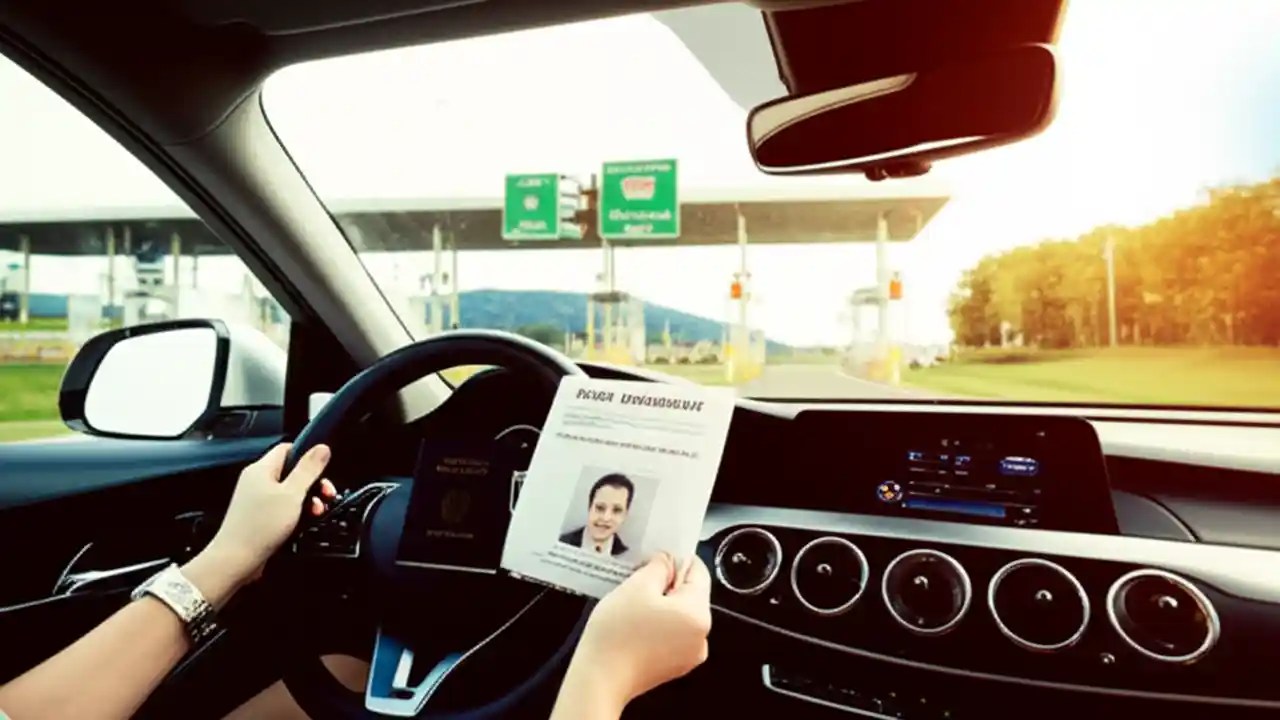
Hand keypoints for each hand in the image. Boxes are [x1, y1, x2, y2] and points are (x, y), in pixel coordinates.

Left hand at [183, 443, 335, 606]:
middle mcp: (257, 482)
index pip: (288, 448)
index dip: (308, 456)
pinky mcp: (260, 517)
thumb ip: (308, 469)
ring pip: (290, 492)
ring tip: (316, 512)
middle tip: (325, 494)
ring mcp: (257, 500)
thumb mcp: (292, 494)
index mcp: (261, 469)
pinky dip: (297, 513)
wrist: (236, 560)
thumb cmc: (258, 528)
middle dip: (313, 483)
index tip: (323, 468)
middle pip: (293, 472)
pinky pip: (284, 508)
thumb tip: (321, 448)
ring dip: (308, 500)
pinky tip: (303, 522)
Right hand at [570, 553, 711, 704]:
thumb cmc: (618, 633)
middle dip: (666, 585)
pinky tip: (635, 625)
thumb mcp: (637, 586)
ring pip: (680, 615)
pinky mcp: (675, 666)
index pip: (698, 572)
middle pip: (690, 595)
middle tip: (637, 583)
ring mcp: (689, 655)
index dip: (677, 559)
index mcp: (698, 614)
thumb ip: (659, 566)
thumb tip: (668, 560)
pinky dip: (658, 625)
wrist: (600, 680)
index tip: (656, 558)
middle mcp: (701, 636)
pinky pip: (672, 634)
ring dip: (661, 605)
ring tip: (633, 606)